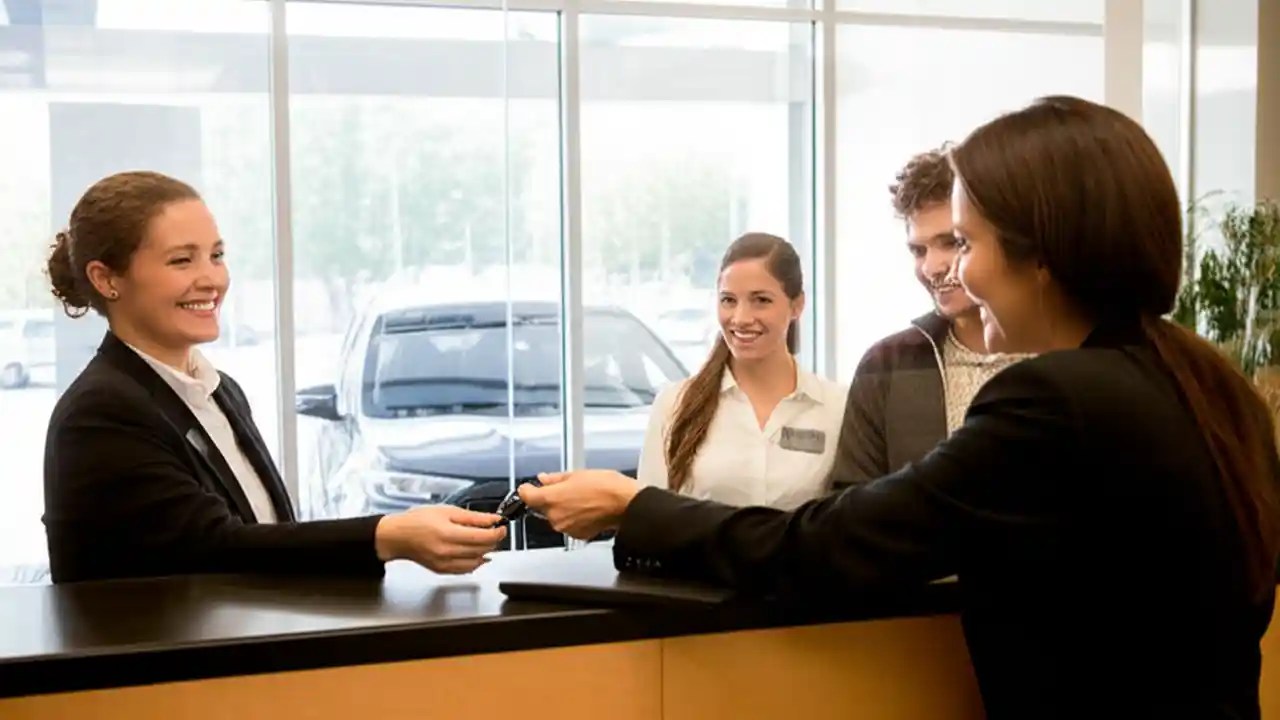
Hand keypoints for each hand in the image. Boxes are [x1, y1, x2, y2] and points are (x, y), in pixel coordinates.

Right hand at [375, 505, 505, 573]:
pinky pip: (466, 569)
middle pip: (482, 550)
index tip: (502, 526)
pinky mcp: (443, 571)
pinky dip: (476, 562)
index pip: (483, 537)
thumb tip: (493, 519)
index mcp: (448, 534)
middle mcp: (447, 552)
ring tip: (484, 540)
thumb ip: (473, 517)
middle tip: (495, 530)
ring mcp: (445, 564)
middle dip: (493, 540)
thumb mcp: (447, 511)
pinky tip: (476, 553)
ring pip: (477, 561)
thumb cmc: (418, 521)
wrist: (398, 537)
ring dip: (486, 551)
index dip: (497, 532)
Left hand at [519, 470, 640, 539]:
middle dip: (549, 499)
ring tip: (580, 499)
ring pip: (555, 517)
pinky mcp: (577, 535)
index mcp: (551, 498)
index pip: (525, 496)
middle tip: (566, 490)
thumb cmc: (606, 487)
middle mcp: (555, 516)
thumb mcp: (577, 474)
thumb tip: (544, 479)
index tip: (530, 487)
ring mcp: (566, 528)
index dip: (527, 490)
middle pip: (541, 507)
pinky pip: (568, 525)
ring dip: (562, 509)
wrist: (625, 505)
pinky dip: (573, 519)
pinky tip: (586, 509)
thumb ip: (555, 479)